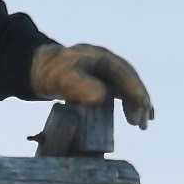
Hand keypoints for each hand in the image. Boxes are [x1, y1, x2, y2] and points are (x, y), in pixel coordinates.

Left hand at [28, 42, 154, 129]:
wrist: (40, 69)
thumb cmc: (52, 72)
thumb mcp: (64, 79)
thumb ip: (80, 86)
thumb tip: (102, 97)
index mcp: (103, 58)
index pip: (126, 75)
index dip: (136, 91)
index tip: (143, 108)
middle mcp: (109, 63)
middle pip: (131, 81)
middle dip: (139, 102)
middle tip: (142, 124)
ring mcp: (107, 72)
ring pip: (128, 88)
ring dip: (136, 105)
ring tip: (141, 125)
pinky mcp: (102, 81)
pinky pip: (121, 92)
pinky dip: (129, 104)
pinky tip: (134, 118)